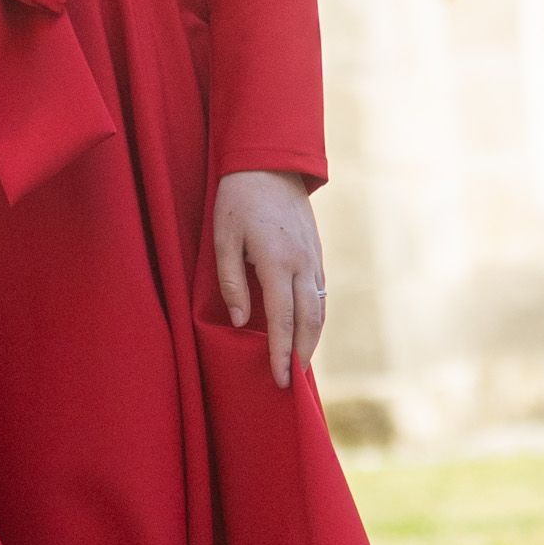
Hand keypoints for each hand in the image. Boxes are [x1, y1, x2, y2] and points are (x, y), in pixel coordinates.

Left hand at [211, 169, 326, 389]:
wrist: (270, 162)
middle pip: (309, 321)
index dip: (282, 353)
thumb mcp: (223, 239)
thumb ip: (232, 282)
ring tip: (301, 362)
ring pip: (320, 307)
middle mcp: (303, 263)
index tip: (280, 378)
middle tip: (292, 382)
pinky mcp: (316, 251)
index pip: (284, 321)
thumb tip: (244, 323)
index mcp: (278, 262)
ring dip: (313, 338)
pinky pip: (320, 292)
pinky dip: (316, 316)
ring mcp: (314, 257)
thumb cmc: (238, 199)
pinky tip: (306, 329)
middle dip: (303, 354)